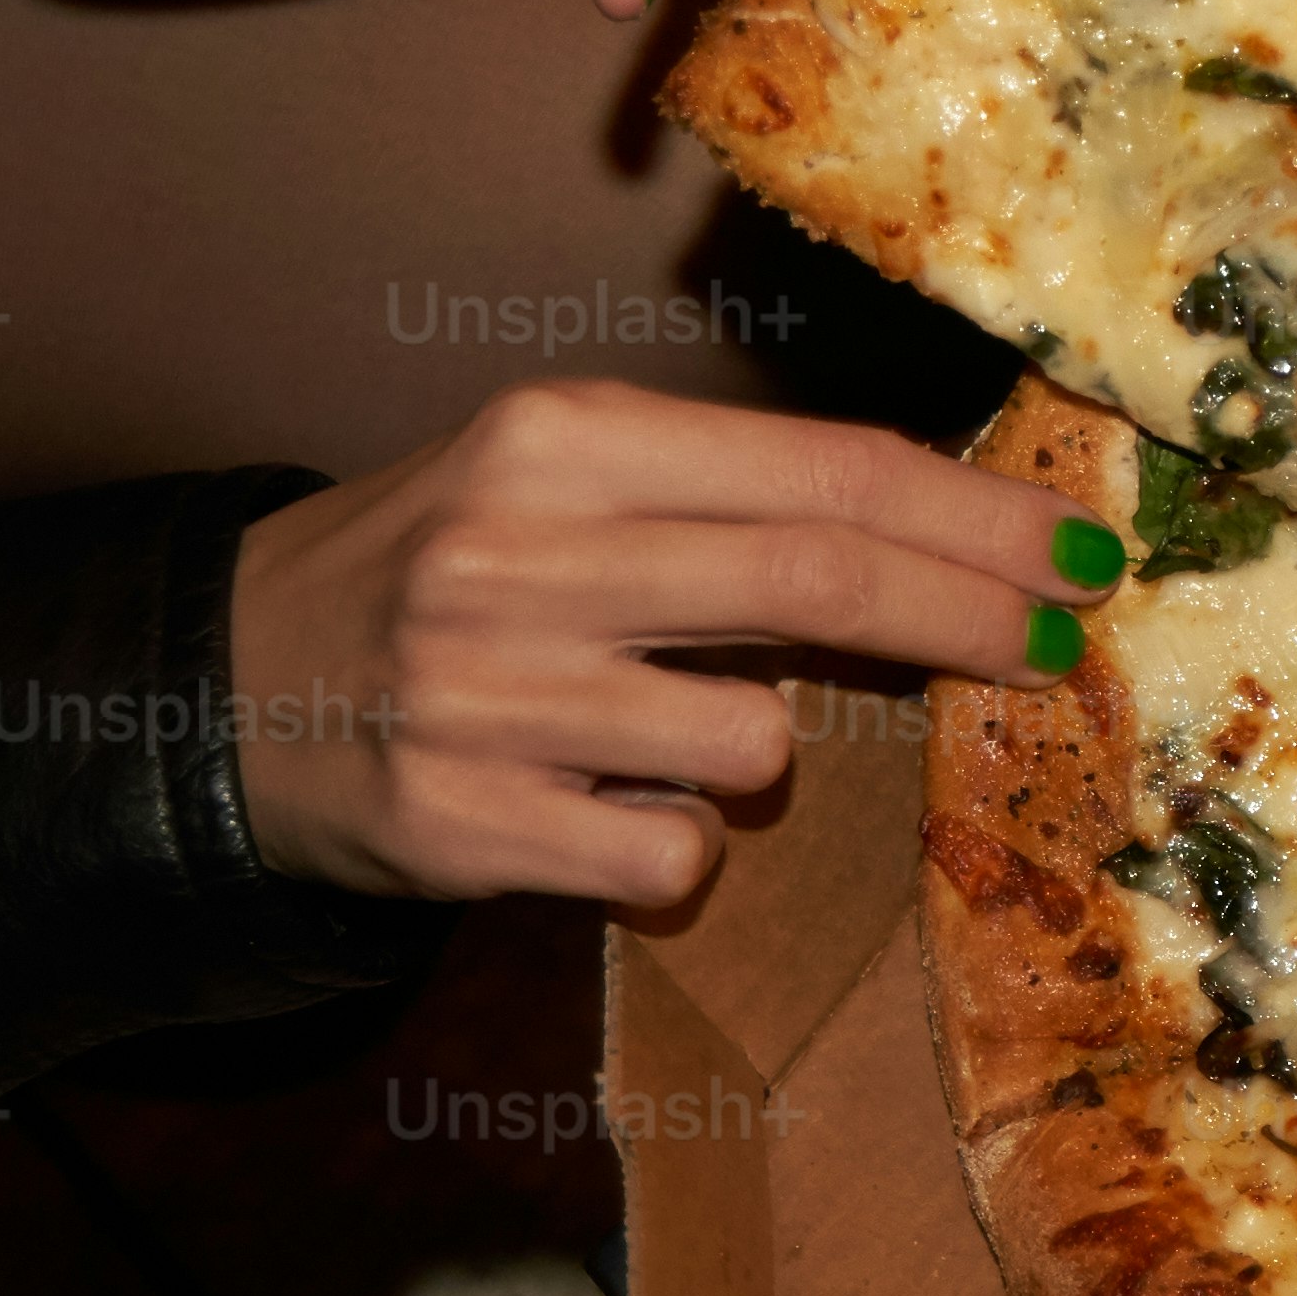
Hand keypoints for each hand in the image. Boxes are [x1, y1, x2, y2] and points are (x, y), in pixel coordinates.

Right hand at [224, 386, 1085, 909]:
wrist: (219, 691)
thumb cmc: (448, 575)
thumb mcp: (562, 482)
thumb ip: (732, 495)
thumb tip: (964, 537)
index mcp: (557, 441)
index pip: (824, 474)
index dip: (974, 522)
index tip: (1078, 557)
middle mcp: (516, 554)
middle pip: (817, 584)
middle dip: (970, 621)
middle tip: (1059, 647)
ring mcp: (483, 694)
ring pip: (752, 744)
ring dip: (766, 754)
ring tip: (675, 731)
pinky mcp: (462, 822)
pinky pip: (671, 855)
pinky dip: (679, 846)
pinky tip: (600, 805)